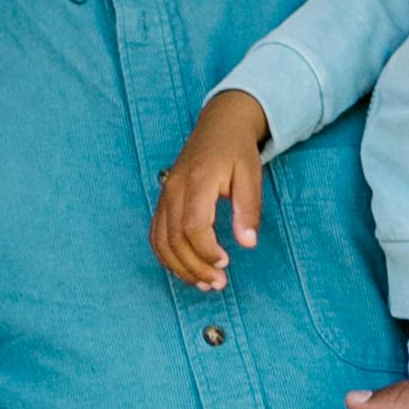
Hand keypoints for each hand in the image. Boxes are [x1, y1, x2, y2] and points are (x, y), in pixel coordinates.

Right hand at [151, 89, 269, 288]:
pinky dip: (168, 257)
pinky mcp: (163, 202)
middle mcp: (174, 189)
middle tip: (218, 283)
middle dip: (195, 267)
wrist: (219, 125)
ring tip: (204, 284)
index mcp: (197, 180)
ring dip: (180, 268)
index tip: (225, 263)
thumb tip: (247, 243)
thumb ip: (248, 209)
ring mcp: (165, 195)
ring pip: (161, 241)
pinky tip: (187, 270)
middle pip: (174, 239)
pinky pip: (157, 235)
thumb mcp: (251, 174)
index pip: (193, 225)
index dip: (206, 250)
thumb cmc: (237, 150)